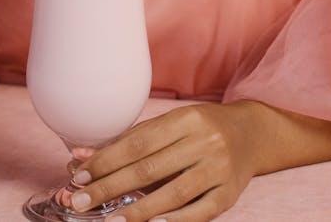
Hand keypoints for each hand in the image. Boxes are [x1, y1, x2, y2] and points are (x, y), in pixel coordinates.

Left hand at [67, 102, 263, 220]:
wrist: (251, 134)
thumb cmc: (201, 129)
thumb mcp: (169, 125)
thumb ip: (128, 141)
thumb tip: (80, 158)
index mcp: (186, 119)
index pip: (137, 143)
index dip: (105, 161)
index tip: (79, 176)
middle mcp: (205, 141)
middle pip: (150, 168)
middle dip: (110, 187)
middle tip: (81, 201)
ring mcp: (219, 169)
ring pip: (173, 192)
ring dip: (137, 210)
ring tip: (110, 221)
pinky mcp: (230, 193)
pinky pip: (201, 211)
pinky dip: (176, 221)